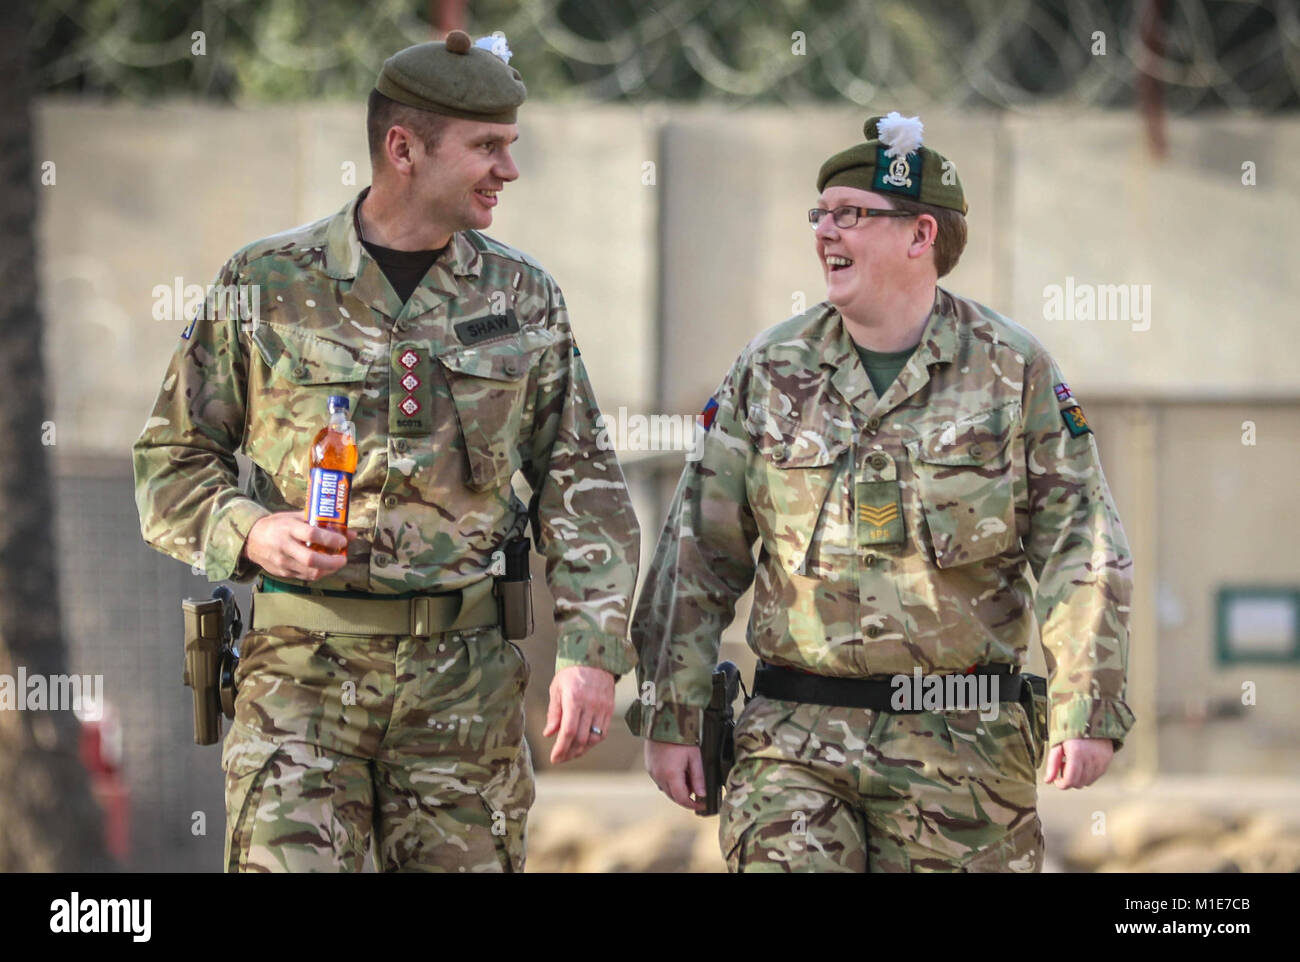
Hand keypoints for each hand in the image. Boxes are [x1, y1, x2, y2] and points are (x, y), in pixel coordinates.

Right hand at [242, 511, 356, 580]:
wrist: (251, 539)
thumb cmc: (277, 525)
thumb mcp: (295, 517)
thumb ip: (321, 523)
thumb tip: (350, 532)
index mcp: (288, 528)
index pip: (311, 534)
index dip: (330, 539)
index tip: (343, 540)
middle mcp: (284, 546)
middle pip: (312, 559)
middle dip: (332, 562)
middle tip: (343, 558)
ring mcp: (282, 562)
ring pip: (310, 572)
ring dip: (328, 570)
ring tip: (336, 563)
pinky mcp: (282, 572)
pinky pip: (305, 576)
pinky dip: (318, 573)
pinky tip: (325, 567)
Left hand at [543, 665, 614, 763]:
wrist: (595, 659)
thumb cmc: (572, 673)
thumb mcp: (557, 688)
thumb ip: (554, 712)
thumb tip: (549, 733)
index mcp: (574, 699)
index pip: (568, 731)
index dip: (561, 748)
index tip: (554, 758)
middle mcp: (590, 705)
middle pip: (581, 738)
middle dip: (569, 753)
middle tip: (560, 758)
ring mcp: (602, 708)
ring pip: (594, 739)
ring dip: (582, 750)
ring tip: (571, 754)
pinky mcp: (610, 710)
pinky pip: (603, 733)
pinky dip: (593, 743)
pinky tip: (584, 745)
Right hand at [644, 739, 705, 811]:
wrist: (664, 719)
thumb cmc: (681, 736)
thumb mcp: (694, 756)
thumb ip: (698, 777)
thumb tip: (702, 794)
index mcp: (670, 774)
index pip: (681, 799)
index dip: (693, 804)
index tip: (702, 804)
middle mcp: (658, 775)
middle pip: (672, 796)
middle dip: (685, 796)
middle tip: (698, 789)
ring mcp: (652, 770)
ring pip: (665, 788)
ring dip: (677, 788)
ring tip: (688, 775)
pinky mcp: (649, 764)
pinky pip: (659, 779)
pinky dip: (669, 780)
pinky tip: (677, 769)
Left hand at [1044, 737, 1113, 788]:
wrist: (1090, 718)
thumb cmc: (1070, 731)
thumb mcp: (1057, 744)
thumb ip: (1052, 764)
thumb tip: (1048, 781)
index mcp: (1076, 753)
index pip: (1070, 780)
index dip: (1061, 784)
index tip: (1057, 780)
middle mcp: (1091, 758)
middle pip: (1078, 784)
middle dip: (1069, 779)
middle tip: (1064, 766)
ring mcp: (1101, 760)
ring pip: (1088, 782)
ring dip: (1079, 777)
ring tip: (1074, 763)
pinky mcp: (1107, 761)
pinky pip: (1096, 776)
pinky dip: (1088, 774)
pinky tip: (1083, 762)